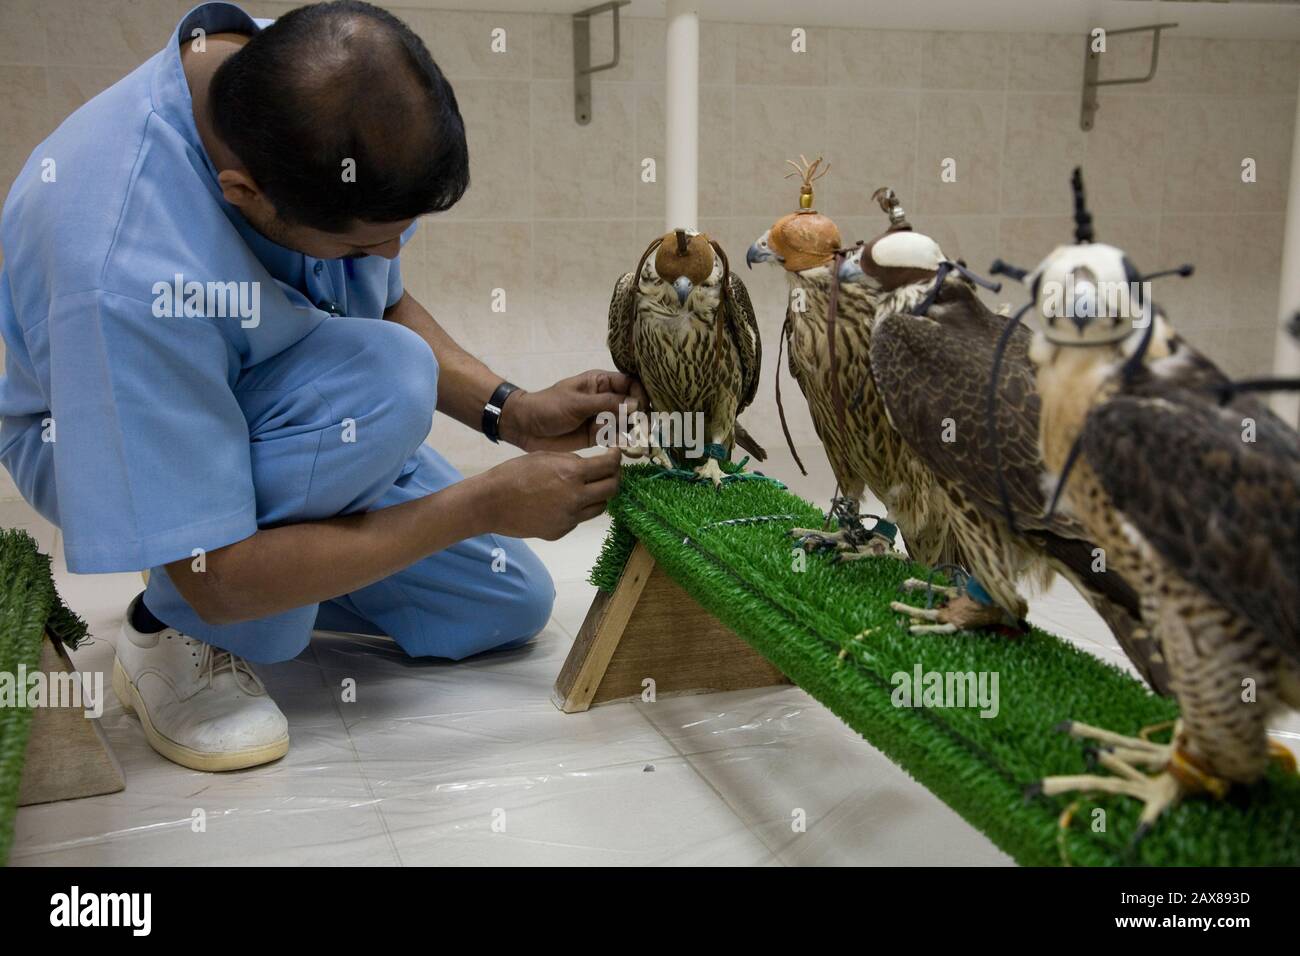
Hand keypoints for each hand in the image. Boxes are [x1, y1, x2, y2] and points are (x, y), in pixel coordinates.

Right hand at [479, 447, 622, 539]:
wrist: (490, 503)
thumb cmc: (513, 473)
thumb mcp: (545, 456)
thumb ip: (571, 461)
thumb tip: (590, 466)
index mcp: (571, 473)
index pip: (608, 466)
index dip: (616, 459)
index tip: (616, 455)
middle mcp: (575, 498)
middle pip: (611, 489)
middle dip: (614, 478)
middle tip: (610, 472)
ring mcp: (569, 518)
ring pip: (599, 508)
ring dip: (599, 496)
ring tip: (588, 488)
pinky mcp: (561, 531)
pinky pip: (579, 519)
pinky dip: (578, 509)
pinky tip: (563, 502)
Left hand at [499, 371, 645, 452]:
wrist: (526, 427)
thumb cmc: (548, 407)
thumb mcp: (577, 402)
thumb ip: (606, 403)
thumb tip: (636, 405)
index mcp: (600, 383)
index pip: (630, 383)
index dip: (640, 393)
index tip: (642, 407)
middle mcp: (606, 399)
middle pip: (633, 404)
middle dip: (641, 416)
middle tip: (645, 429)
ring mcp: (603, 418)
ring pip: (628, 423)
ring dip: (636, 431)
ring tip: (641, 441)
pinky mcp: (598, 436)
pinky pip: (617, 438)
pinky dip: (625, 443)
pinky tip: (629, 448)